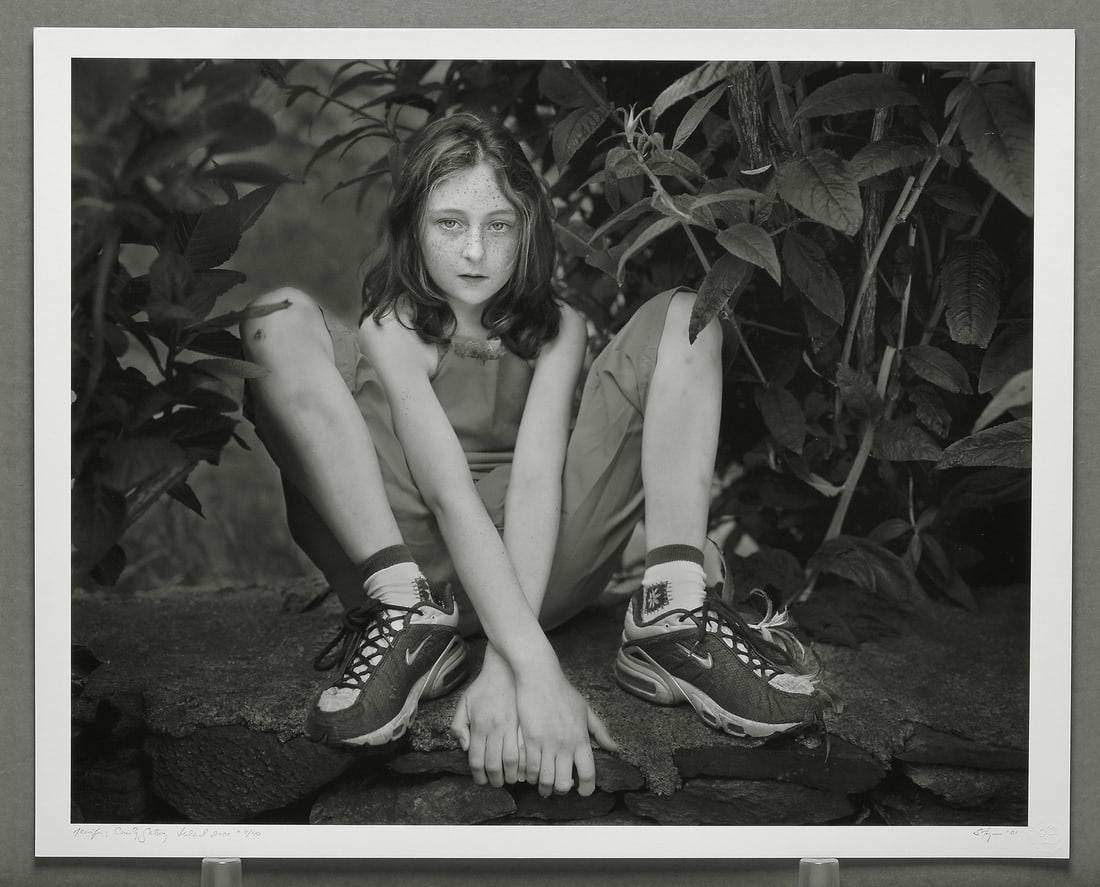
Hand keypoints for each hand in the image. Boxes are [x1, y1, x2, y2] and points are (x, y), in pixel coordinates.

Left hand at [449, 649, 523, 787]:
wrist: (506, 668)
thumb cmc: (484, 687)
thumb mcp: (464, 703)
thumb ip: (459, 726)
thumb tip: (466, 748)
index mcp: (480, 725)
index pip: (477, 760)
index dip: (479, 776)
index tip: (482, 781)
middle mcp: (496, 728)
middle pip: (494, 764)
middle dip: (495, 780)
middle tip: (497, 783)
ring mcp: (513, 726)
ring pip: (513, 761)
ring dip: (512, 775)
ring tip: (511, 778)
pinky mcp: (527, 723)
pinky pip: (527, 749)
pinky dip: (526, 763)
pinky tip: (525, 767)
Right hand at [514, 664, 617, 797]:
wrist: (540, 678)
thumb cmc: (563, 692)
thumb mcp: (586, 710)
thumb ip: (600, 731)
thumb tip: (614, 748)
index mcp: (581, 739)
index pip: (588, 773)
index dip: (587, 788)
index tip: (584, 792)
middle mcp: (566, 745)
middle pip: (565, 783)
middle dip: (563, 791)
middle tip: (561, 788)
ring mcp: (547, 744)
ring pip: (546, 779)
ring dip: (546, 788)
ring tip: (545, 787)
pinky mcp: (530, 741)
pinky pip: (530, 768)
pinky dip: (531, 776)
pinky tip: (531, 775)